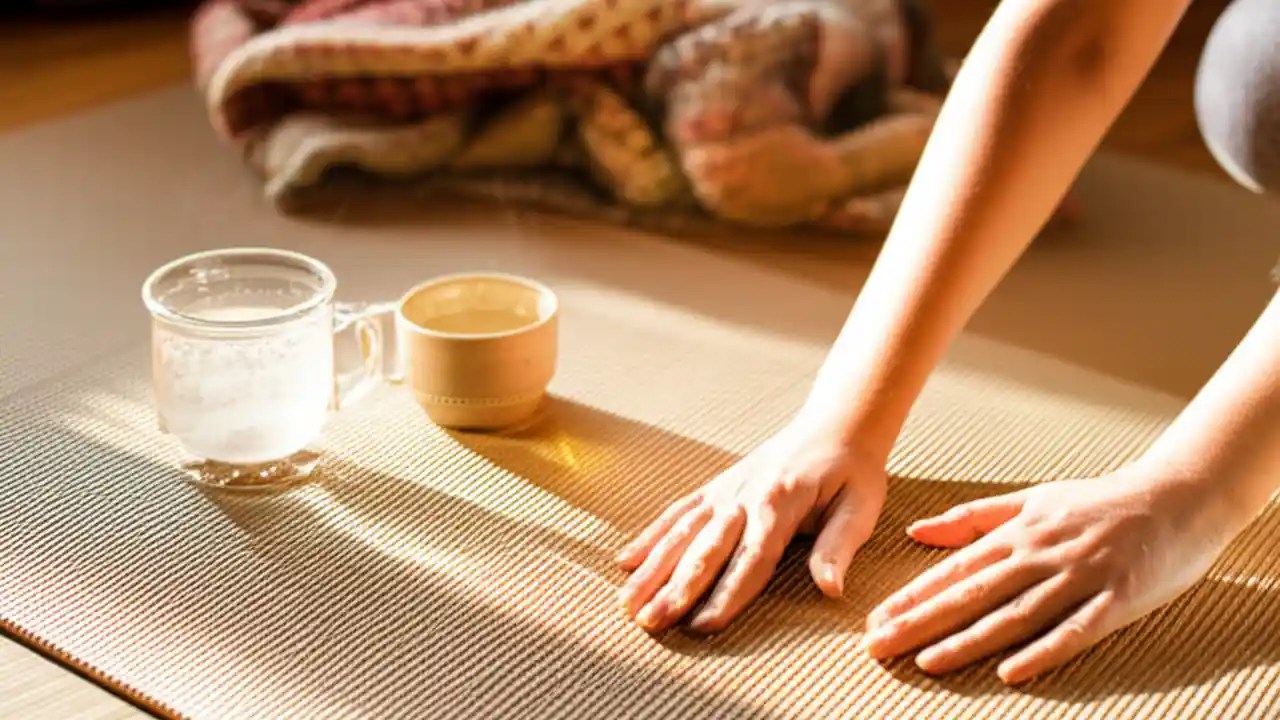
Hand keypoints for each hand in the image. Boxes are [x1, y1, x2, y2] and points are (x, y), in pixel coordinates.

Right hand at [615, 420, 887, 632]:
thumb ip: (839, 548)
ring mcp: (725, 491)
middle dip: (675, 588)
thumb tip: (830, 589)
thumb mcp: (860, 508)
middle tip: (650, 621)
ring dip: (653, 569)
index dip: (727, 594)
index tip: (704, 625)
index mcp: (781, 505)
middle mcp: (744, 497)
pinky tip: (626, 562)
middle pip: (705, 549)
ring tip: (628, 603)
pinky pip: (678, 512)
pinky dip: (650, 536)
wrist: (836, 425)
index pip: (751, 559)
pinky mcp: (716, 487)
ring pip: (681, 533)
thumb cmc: (852, 473)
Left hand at [864, 462, 1248, 684]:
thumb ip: (973, 519)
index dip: (914, 596)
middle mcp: (1040, 555)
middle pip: (972, 595)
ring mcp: (1077, 577)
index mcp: (1018, 533)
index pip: (955, 570)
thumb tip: (917, 532)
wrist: (1174, 496)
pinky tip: (1011, 671)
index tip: (876, 619)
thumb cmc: (1097, 502)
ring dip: (968, 641)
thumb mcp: (1031, 500)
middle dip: (922, 622)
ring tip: (927, 663)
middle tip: (880, 645)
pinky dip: (1043, 651)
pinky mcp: (1116, 599)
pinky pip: (1075, 631)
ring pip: (1014, 615)